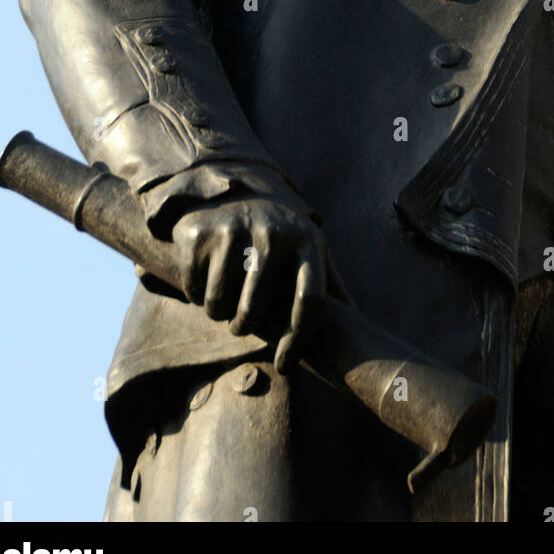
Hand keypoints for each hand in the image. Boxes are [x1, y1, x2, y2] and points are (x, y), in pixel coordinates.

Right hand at [172, 183, 327, 373]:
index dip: (298, 340)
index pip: (310, 301)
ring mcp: (234, 228)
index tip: (284, 365)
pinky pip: (194, 288)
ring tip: (224, 300)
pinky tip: (205, 277)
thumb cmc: (279, 235)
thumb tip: (360, 323)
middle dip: (245, 327)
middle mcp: (273, 231)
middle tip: (241, 325)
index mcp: (308, 239)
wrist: (233, 187)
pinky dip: (195, 294)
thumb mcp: (309, 248)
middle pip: (254, 310)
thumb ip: (331, 283)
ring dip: (218, 313)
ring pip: (219, 304)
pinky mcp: (200, 231)